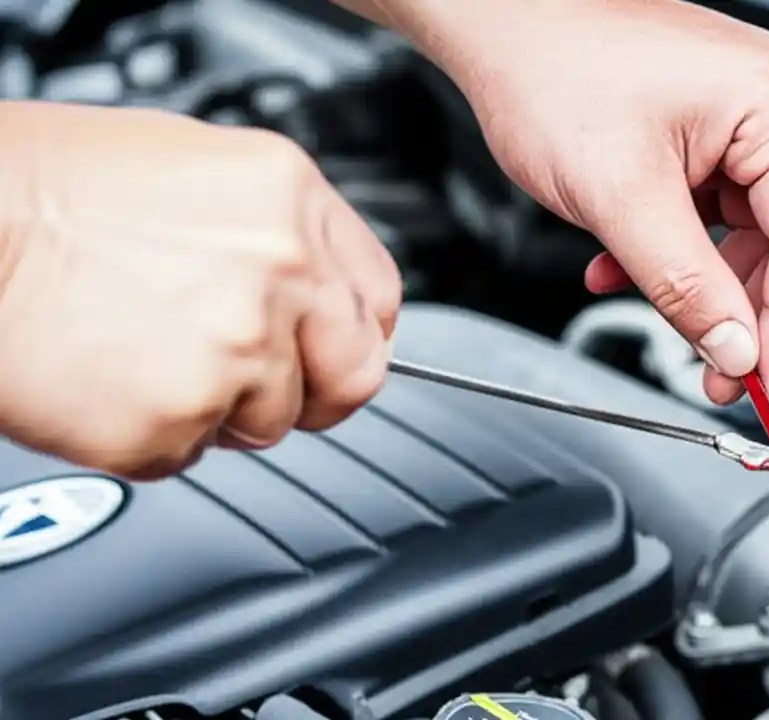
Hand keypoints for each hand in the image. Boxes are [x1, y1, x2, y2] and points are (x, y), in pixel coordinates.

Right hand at [0, 101, 400, 479]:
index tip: (331, 351)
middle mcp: (282, 275)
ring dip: (217, 408)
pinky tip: (107, 378)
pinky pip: (189, 453)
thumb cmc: (46, 188)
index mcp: (292, 203)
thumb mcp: (199, 174)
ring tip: (140, 351)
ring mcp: (236, 353)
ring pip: (270, 422)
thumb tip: (316, 291)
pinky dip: (150, 435)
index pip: (378, 301)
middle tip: (249, 379)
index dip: (351, 334)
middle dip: (311, 390)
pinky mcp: (177, 420)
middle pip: (355, 375)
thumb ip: (277, 237)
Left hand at [367, 0, 768, 405]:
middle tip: (724, 373)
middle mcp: (765, 105)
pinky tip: (629, 270)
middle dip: (753, 313)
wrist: (494, 18)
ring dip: (707, 285)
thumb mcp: (619, 197)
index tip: (766, 383)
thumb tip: (734, 348)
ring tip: (669, 324)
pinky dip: (677, 252)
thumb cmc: (547, 64)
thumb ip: (685, 285)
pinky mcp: (697, 127)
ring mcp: (732, 115)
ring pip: (746, 230)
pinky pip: (709, 208)